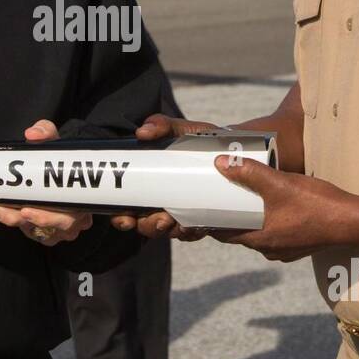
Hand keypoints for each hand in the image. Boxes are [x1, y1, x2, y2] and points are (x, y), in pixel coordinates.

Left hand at [0, 119, 91, 245]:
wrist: (55, 171)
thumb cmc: (57, 159)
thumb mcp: (54, 141)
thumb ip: (45, 132)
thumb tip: (32, 134)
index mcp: (81, 197)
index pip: (71, 214)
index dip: (48, 217)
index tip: (25, 210)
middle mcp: (75, 217)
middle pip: (54, 227)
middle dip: (28, 219)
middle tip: (6, 210)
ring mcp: (60, 227)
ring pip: (38, 230)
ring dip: (14, 220)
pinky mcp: (48, 233)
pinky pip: (32, 232)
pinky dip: (15, 222)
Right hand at [109, 113, 222, 240]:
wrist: (236, 153)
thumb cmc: (203, 142)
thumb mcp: (183, 131)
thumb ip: (163, 125)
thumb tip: (142, 132)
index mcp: (153, 183)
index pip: (129, 205)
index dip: (121, 218)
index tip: (125, 219)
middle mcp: (163, 200)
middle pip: (145, 224)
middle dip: (147, 226)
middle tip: (160, 220)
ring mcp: (183, 212)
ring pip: (167, 231)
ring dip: (168, 230)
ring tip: (175, 221)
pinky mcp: (202, 220)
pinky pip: (191, 233)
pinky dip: (190, 232)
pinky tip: (194, 226)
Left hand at [208, 155, 358, 261]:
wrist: (354, 221)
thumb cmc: (316, 204)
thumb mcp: (279, 183)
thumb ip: (249, 172)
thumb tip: (220, 162)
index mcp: (259, 238)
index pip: (222, 234)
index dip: (209, 222)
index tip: (200, 209)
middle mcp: (269, 249)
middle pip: (239, 235)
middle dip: (228, 220)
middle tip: (220, 200)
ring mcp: (286, 250)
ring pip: (258, 236)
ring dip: (249, 222)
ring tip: (244, 202)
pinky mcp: (300, 246)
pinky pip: (276, 236)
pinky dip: (268, 225)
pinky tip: (273, 210)